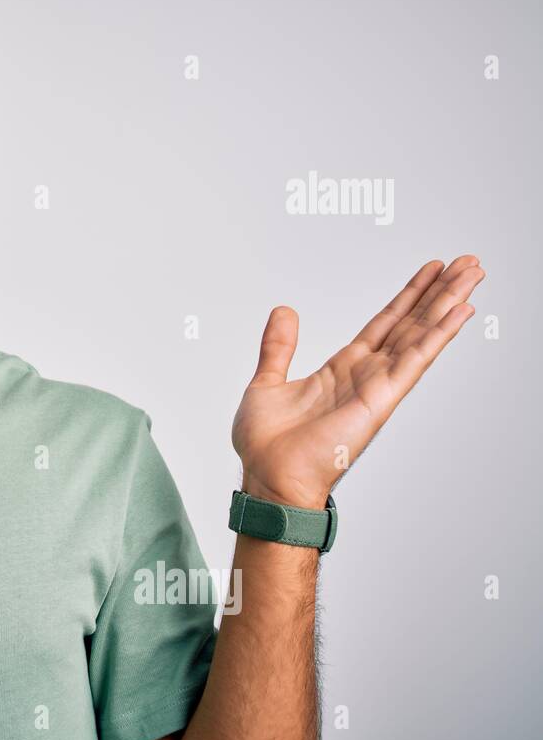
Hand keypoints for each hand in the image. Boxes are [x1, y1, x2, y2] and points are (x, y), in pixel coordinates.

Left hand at [232, 255, 484, 508]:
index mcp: (341, 370)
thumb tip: (283, 312)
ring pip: (420, 335)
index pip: (383, 324)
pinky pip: (415, 360)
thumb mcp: (266, 381)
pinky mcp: (380, 400)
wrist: (268, 477)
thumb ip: (278, 346)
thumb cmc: (266, 446)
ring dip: (448, 303)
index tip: (430, 270)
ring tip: (473, 273)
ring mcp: (377, 387)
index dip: (408, 296)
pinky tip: (460, 311)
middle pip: (410, 323)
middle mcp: (365, 375)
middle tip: (468, 262)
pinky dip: (438, 335)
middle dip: (439, 292)